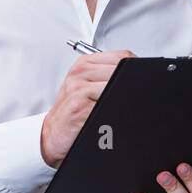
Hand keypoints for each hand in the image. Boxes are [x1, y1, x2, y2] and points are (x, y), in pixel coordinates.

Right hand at [40, 50, 134, 166]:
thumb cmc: (72, 113)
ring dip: (124, 99)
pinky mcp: (79, 106)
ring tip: (117, 108)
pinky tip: (108, 118)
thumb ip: (108, 76)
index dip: (137, 69)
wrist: (51, 136)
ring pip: (117, 86)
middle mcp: (80, 73)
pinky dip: (115, 112)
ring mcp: (78, 88)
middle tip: (130, 98)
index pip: (122, 56)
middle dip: (133, 85)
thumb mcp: (86, 88)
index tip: (140, 80)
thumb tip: (139, 76)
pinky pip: (108, 105)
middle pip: (122, 70)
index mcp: (84, 64)